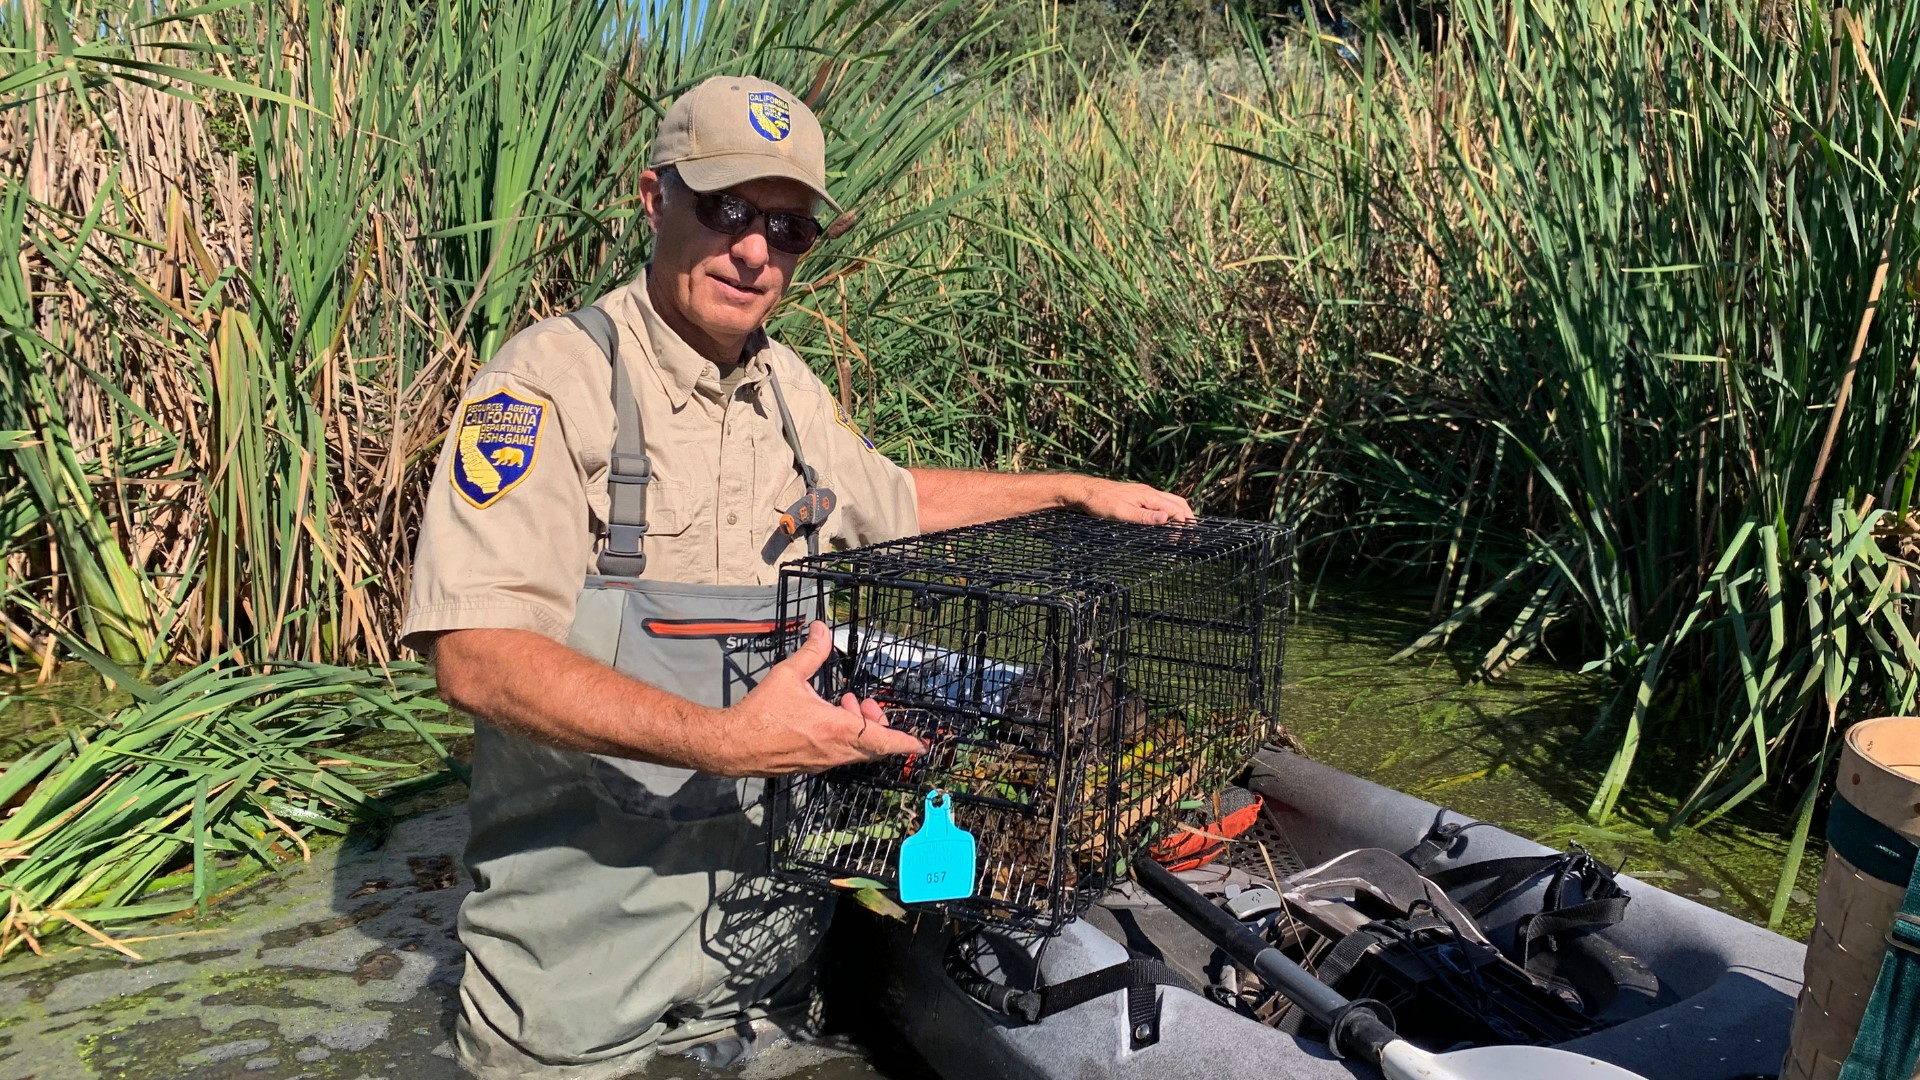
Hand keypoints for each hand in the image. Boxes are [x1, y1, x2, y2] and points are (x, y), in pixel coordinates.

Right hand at [701, 621, 925, 777]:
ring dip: (859, 728)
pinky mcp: (809, 765)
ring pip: (855, 750)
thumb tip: (822, 629)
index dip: (905, 742)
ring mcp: (822, 762)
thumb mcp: (789, 675)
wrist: (733, 746)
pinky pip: (838, 754)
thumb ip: (811, 652)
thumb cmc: (762, 712)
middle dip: (877, 723)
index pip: (882, 740)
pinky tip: (825, 718)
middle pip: (872, 745)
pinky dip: (843, 737)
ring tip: (844, 703)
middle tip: (863, 701)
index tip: (922, 745)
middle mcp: (834, 750)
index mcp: (837, 729)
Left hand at [1071, 478, 1195, 524]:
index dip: (1182, 524)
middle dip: (1187, 517)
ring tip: (1181, 529)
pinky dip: (1168, 512)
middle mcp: (1150, 493)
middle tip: (1191, 534)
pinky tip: (1163, 521)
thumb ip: (1145, 517)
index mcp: (1149, 496)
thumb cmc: (1101, 503)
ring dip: (1178, 514)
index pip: (1175, 509)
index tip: (1180, 540)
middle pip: (1178, 502)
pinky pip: (1160, 503)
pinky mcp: (1138, 496)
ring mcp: (1144, 493)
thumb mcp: (1122, 513)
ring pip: (1170, 501)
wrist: (1085, 492)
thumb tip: (1167, 519)